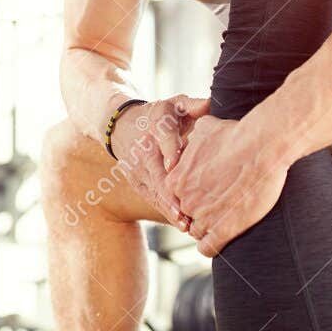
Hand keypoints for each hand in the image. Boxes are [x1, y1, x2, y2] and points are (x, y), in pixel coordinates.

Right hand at [111, 96, 209, 228]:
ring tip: (187, 226)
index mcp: (156, 124)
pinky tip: (183, 225)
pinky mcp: (137, 183)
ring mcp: (138, 170)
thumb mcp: (174, 104)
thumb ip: (193, 104)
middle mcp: (144, 149)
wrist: (121, 126)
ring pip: (155, 191)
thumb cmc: (158, 116)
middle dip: (171, 194)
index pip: (163, 137)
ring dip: (170, 209)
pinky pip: (153, 199)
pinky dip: (167, 212)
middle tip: (187, 212)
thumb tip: (210, 104)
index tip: (176, 165)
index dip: (170, 150)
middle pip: (158, 173)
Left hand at [166, 114, 287, 255]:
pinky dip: (213, 246)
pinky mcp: (222, 231)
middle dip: (200, 212)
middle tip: (220, 205)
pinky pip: (207, 249)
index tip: (207, 193)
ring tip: (225, 220)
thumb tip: (195, 135)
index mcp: (176, 179)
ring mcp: (203, 217)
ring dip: (208, 229)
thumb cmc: (236, 135)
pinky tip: (222, 239)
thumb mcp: (206, 128)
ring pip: (197, 232)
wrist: (261, 147)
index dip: (192, 195)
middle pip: (186, 215)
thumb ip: (194, 138)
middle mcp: (185, 200)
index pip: (176, 196)